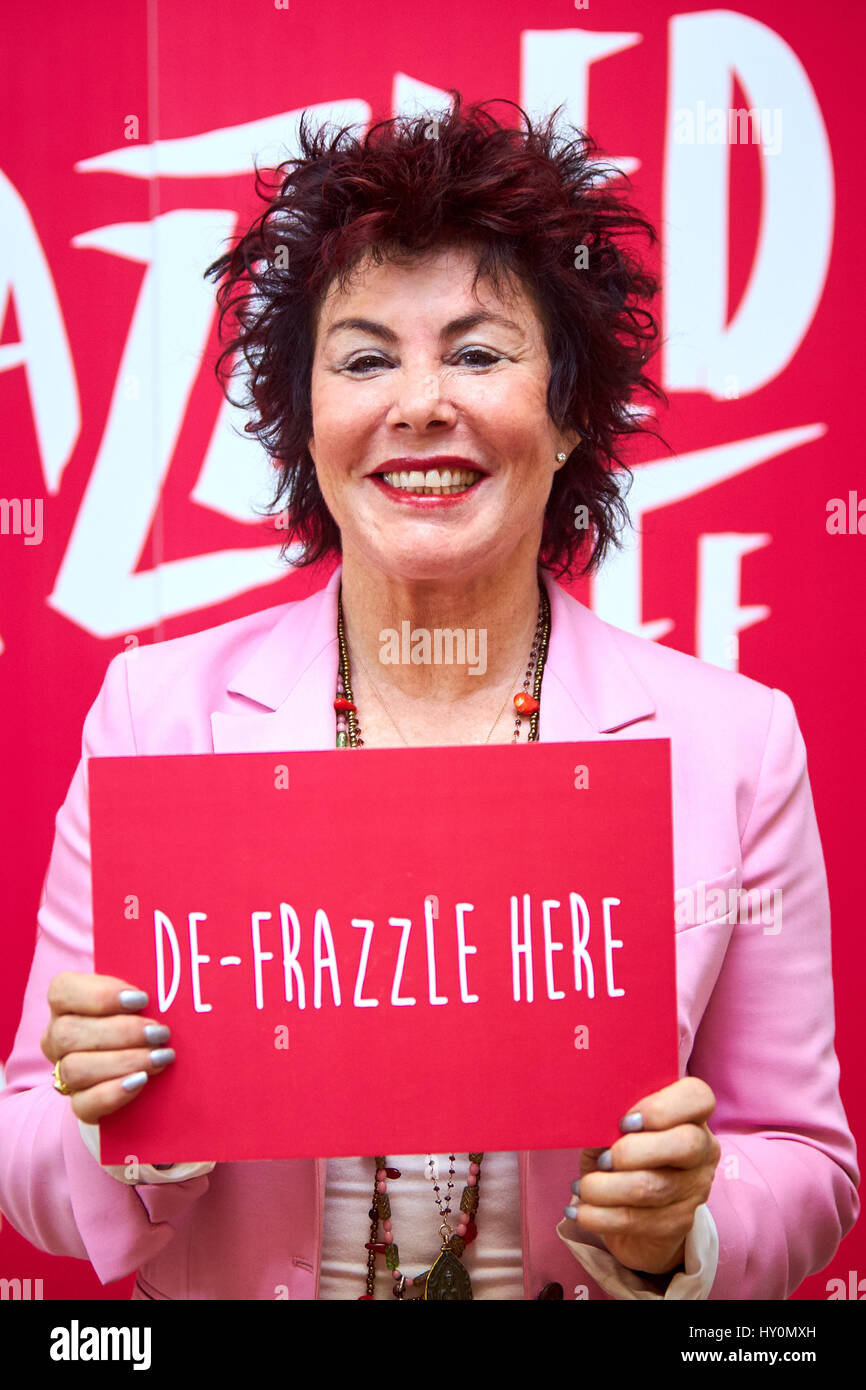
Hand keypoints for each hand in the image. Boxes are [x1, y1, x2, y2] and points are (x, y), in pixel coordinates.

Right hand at [40, 972, 174, 1123]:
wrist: (148, 1079)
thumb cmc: (145, 1023)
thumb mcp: (141, 1004)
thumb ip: (142, 992)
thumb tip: (165, 985)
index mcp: (66, 1005)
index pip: (62, 991)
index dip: (99, 994)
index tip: (141, 999)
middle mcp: (57, 1039)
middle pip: (68, 1033)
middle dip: (121, 1032)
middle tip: (160, 1032)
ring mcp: (65, 1075)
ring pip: (74, 1069)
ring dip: (123, 1061)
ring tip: (160, 1057)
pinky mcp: (81, 1105)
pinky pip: (83, 1104)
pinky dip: (113, 1092)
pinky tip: (141, 1081)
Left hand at [566, 1077, 720, 1276]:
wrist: (630, 1214)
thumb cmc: (621, 1156)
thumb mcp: (613, 1131)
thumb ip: (610, 1119)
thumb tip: (590, 1118)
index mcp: (691, 1115)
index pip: (698, 1097)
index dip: (662, 1107)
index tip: (624, 1121)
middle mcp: (703, 1150)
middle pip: (685, 1144)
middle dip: (632, 1151)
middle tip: (603, 1159)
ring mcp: (695, 1189)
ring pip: (653, 1186)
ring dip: (606, 1188)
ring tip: (582, 1187)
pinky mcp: (680, 1223)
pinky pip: (638, 1220)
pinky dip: (601, 1216)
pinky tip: (581, 1211)